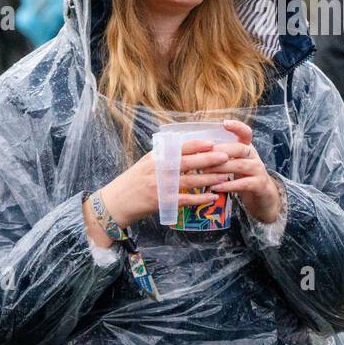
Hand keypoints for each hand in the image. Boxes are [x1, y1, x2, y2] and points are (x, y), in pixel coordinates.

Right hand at [90, 138, 229, 244]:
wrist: (117, 202)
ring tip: (225, 176)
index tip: (212, 142)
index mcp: (157, 158)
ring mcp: (161, 187)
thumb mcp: (147, 162)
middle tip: (226, 156)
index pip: (179, 148)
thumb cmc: (134, 181)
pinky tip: (212, 197)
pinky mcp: (163, 202)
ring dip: (209, 179)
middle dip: (209, 159)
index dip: (197, 145)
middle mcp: (159, 170)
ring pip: (191, 181)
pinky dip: (200, 198)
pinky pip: (186, 200)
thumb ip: (164, 155)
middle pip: (188, 163)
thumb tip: (185, 145)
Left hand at [210, 119, 282, 223]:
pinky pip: (243, 184)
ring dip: (221, 168)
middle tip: (205, 153)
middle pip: (240, 148)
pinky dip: (228, 185)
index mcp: (248, 148)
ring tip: (204, 171)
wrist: (263, 197)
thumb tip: (197, 150)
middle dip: (222, 150)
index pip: (246, 133)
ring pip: (240, 165)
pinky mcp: (259, 185)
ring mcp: (258, 171)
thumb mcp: (235, 163)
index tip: (224, 123)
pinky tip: (215, 187)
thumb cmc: (243, 177)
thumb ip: (222, 156)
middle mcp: (254, 157)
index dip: (237, 127)